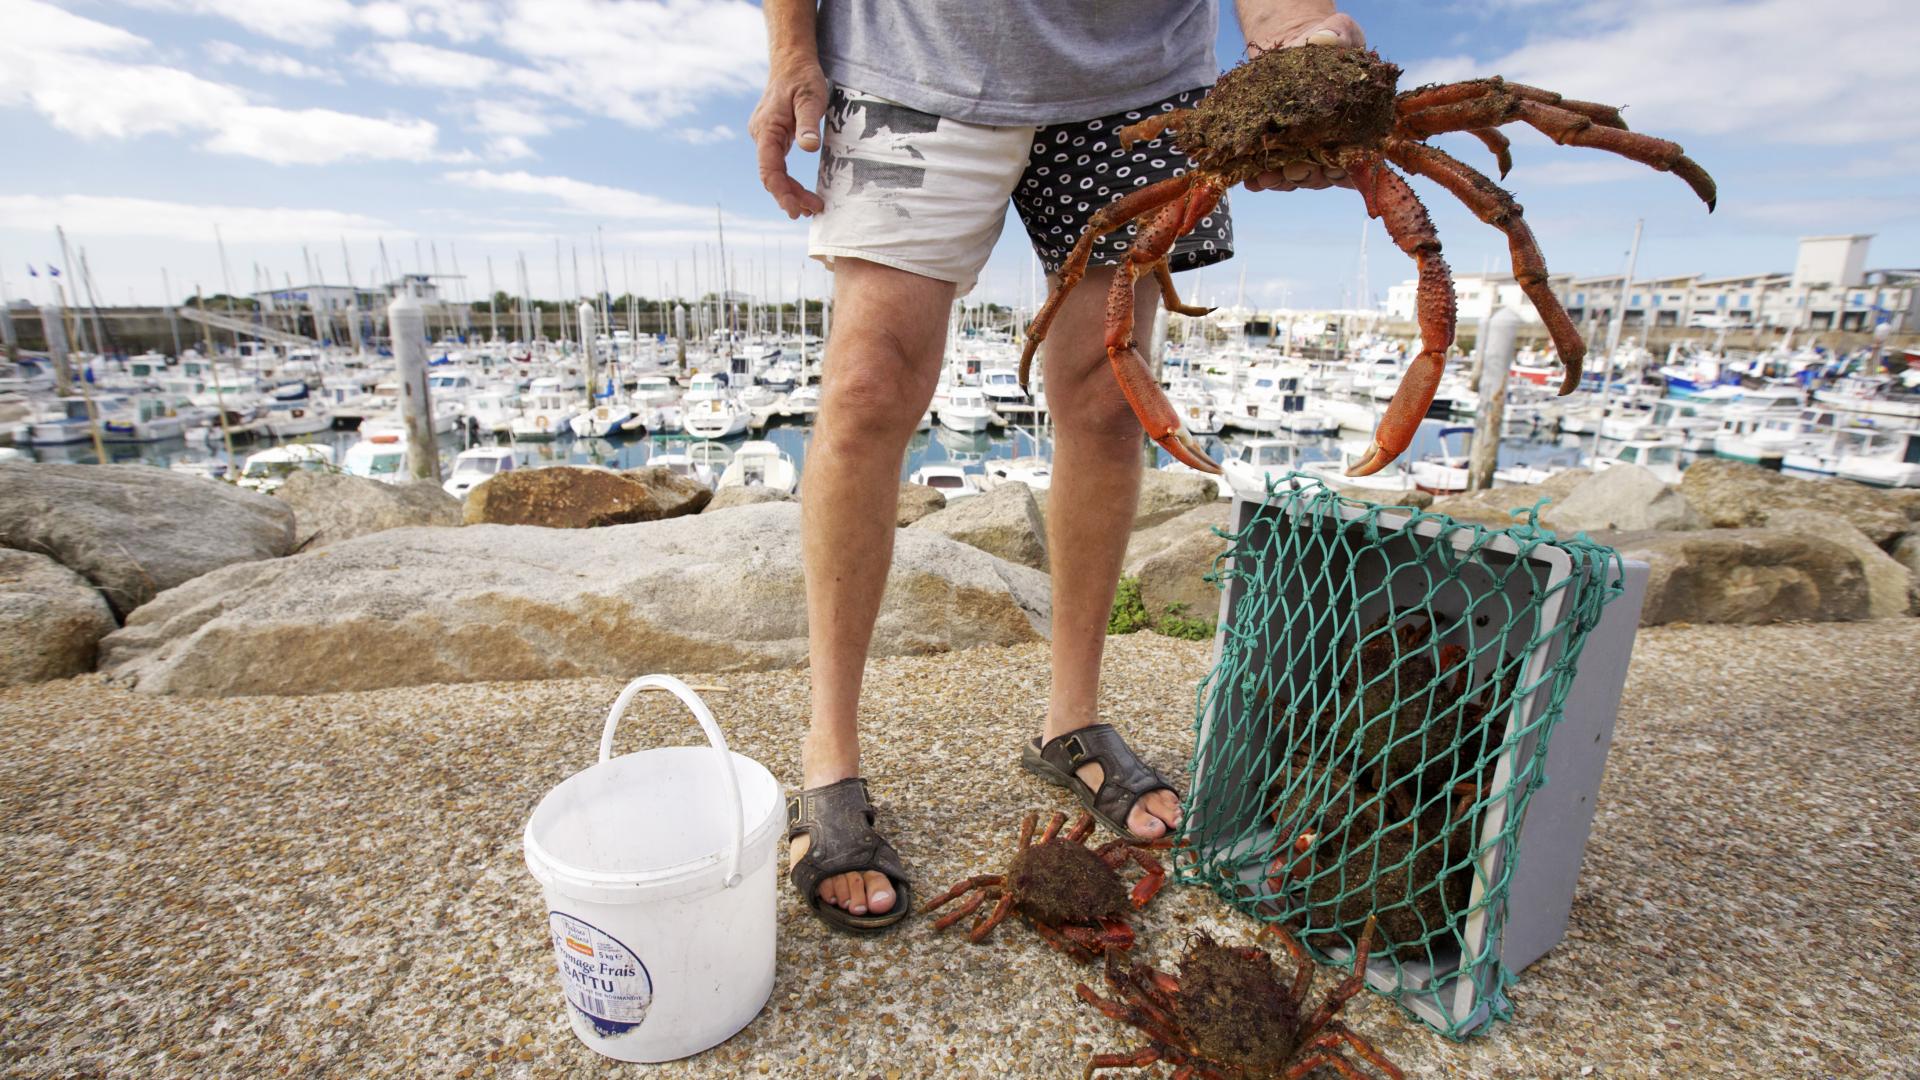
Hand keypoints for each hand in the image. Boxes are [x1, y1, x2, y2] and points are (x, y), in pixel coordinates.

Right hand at [748, 57, 828, 217]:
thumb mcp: (811, 98)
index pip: (769, 170)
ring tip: (810, 207)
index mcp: (766, 130)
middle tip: (812, 212)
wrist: (792, 62)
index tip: (795, 209)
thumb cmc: (802, 79)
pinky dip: (788, 180)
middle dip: (789, 197)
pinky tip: (800, 192)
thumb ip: (808, 123)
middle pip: (771, 176)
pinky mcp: (772, 137)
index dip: (781, 193)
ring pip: (774, 172)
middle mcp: (760, 136)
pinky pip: (777, 165)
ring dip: (790, 192)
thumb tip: (809, 148)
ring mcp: (764, 137)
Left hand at [1242, 14, 1366, 192]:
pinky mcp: (1275, 150)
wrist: (1293, 48)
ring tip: (1266, 178)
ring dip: (1281, 180)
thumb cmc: (1326, 42)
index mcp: (1356, 126)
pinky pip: (1269, 172)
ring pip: (1295, 177)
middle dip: (1308, 175)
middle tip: (1294, 169)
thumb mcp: (1340, 32)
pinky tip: (1251, 179)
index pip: (1357, 159)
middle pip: (1323, 175)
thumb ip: (1340, 35)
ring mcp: (1302, 152)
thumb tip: (1324, 40)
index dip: (1348, 169)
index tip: (1334, 167)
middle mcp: (1331, 146)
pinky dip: (1259, 179)